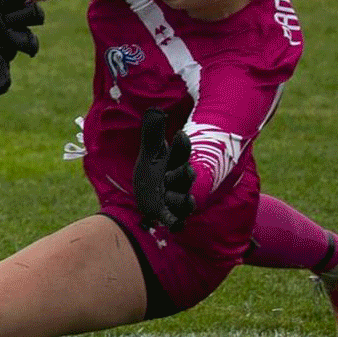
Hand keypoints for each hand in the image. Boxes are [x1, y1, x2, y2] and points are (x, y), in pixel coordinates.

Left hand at [133, 109, 194, 228]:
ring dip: (184, 199)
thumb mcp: (152, 152)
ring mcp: (174, 198)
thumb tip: (154, 110)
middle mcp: (178, 180)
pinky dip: (176, 222)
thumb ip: (152, 133)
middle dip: (186, 174)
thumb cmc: (155, 170)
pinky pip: (174, 219)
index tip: (179, 134)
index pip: (180, 153)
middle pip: (185, 177)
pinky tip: (177, 226)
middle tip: (187, 170)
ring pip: (183, 199)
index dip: (181, 145)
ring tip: (187, 199)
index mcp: (175, 163)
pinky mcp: (167, 214)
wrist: (150, 193)